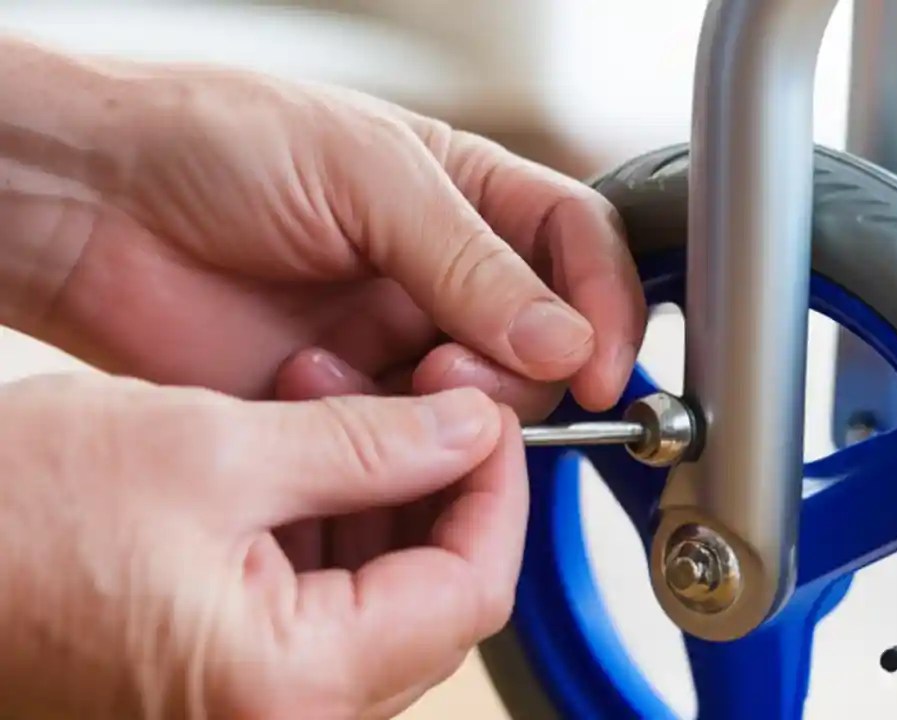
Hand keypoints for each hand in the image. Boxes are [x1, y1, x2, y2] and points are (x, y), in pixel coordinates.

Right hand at [0, 374, 524, 718]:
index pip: (470, 591)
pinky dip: (323, 532)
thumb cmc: (10, 519)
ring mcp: (247, 712)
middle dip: (435, 489)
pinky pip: (314, 613)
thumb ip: (367, 444)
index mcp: (293, 685)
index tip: (486, 415)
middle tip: (419, 396)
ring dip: (376, 501)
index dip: (495, 491)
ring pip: (376, 602)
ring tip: (334, 406)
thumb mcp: (213, 450)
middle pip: (430, 602)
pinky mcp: (216, 688)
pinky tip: (296, 455)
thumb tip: (468, 430)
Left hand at [1, 40, 644, 416]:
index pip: (578, 244)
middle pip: (545, 337)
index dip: (608, 303)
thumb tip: (565, 339)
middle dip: (522, 365)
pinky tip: (329, 387)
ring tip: (396, 373)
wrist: (90, 207)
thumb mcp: (367, 176)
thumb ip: (473, 263)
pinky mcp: (346, 398)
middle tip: (461, 363)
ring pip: (482, 397)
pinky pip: (406, 435)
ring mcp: (396, 335)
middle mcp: (443, 270)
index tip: (606, 367)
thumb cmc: (215, 144)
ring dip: (453, 401)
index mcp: (466, 194)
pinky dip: (389, 430)